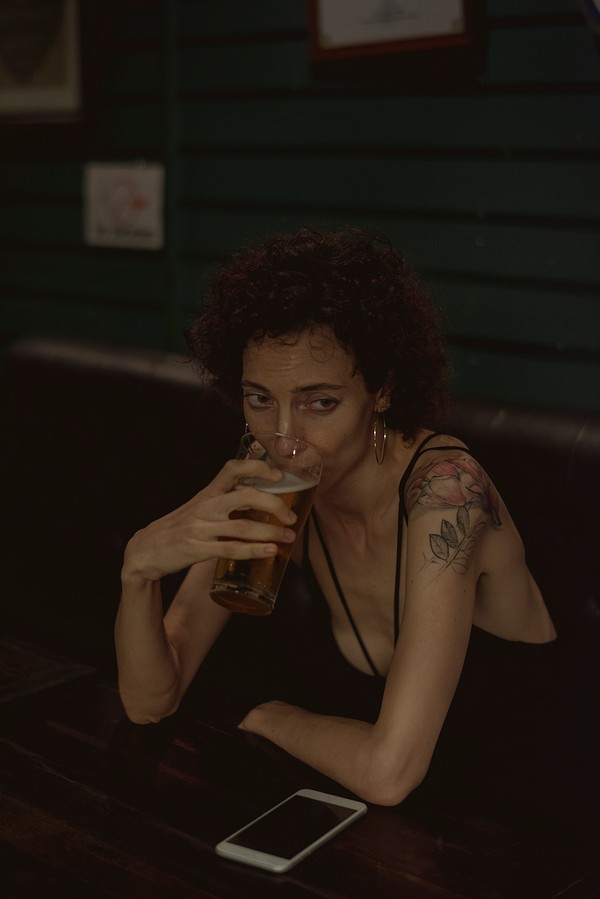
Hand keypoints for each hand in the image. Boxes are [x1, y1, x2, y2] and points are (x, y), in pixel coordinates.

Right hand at [122, 459, 297, 582]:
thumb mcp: (199, 506)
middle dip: (274, 504)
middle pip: (245, 496)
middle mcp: (206, 506)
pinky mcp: (197, 549)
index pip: (232, 469)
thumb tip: (258, 495)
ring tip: (288, 537)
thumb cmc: (178, 526)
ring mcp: (201, 528)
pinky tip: (269, 552)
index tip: (278, 474)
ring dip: (270, 532)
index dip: (257, 467)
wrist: (146, 550)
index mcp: (207, 492)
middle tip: (291, 516)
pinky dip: (253, 551)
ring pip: (242, 526)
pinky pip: (230, 549)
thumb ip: (224, 499)